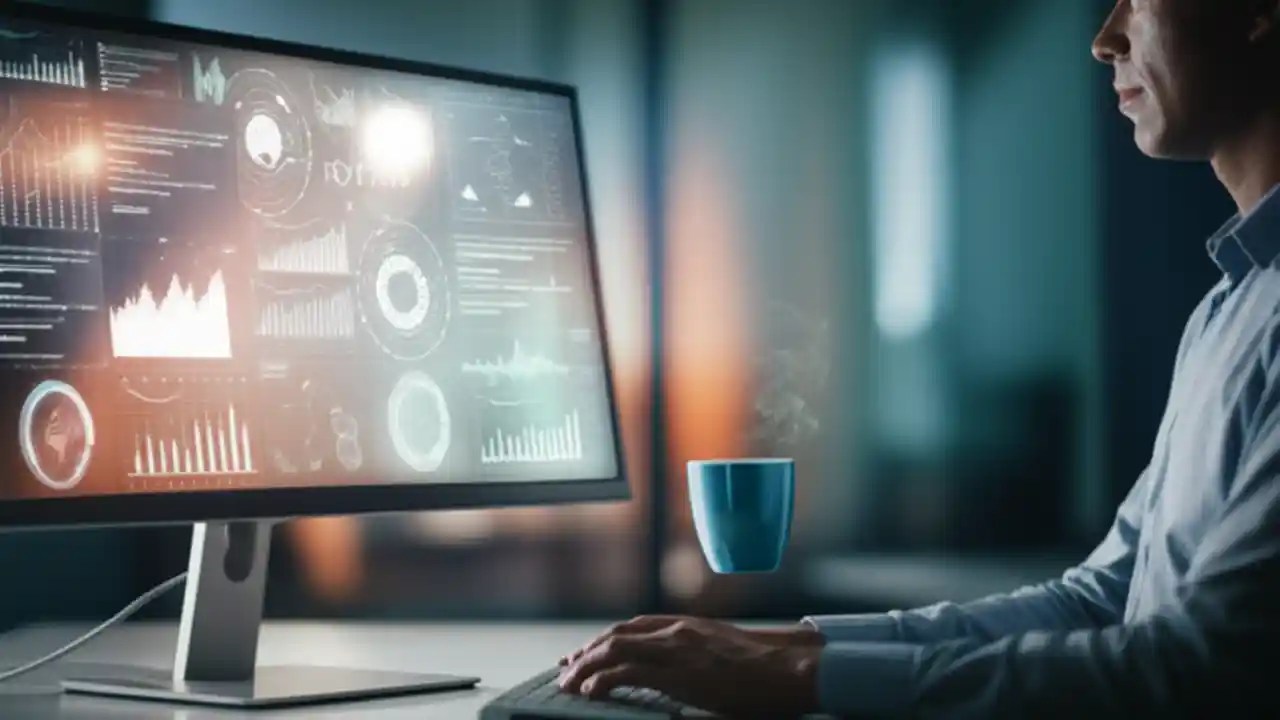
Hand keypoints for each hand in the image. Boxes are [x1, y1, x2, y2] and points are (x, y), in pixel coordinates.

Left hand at [557, 616, 823, 717]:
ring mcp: (676, 650)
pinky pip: (629, 673)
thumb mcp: (723, 653)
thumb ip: (697, 656)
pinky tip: (590, 691)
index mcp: (687, 626)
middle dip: (587, 652)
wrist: (787, 670)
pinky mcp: (679, 674)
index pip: (633, 628)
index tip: (585, 652)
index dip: (604, 639)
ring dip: (586, 666)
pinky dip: (603, 680)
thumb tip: (682, 674)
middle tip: (567, 670)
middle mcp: (676, 632)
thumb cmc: (765, 669)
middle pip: (617, 635)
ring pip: (615, 650)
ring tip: (569, 684)